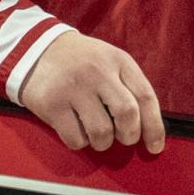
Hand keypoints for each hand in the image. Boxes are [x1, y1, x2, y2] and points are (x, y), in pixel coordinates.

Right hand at [19, 30, 165, 153]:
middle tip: (123, 137)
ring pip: (102, 132)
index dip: (154, 126)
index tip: (155, 146)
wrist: (38, 48)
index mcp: (119, 61)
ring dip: (103, 142)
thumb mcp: (110, 60)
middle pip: (127, 114)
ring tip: (97, 133)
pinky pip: (76, 139)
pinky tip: (77, 129)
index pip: (146, 96)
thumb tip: (147, 125)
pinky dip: (81, 142)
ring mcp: (75, 88)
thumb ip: (129, 86)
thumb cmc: (82, 60)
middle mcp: (99, 72)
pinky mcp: (53, 104)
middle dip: (129, 135)